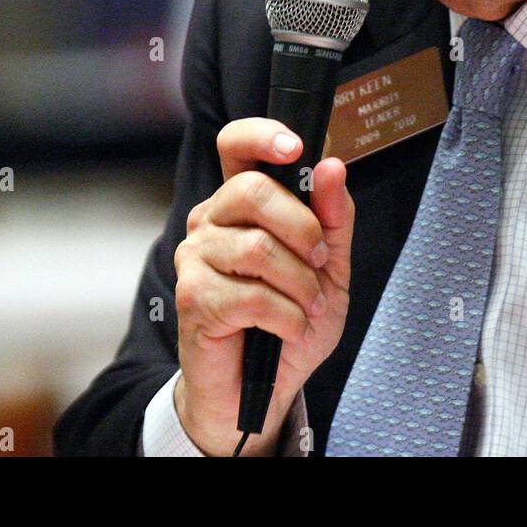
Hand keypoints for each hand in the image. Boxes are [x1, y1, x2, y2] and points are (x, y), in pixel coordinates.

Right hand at [172, 118, 353, 455]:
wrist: (260, 391)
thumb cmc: (290, 323)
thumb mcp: (329, 267)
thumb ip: (333, 216)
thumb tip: (333, 166)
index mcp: (241, 203)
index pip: (236, 145)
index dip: (262, 135)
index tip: (297, 148)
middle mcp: (211, 220)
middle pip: (253, 190)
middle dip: (302, 228)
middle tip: (320, 261)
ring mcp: (196, 256)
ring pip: (258, 248)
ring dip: (300, 285)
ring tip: (308, 307)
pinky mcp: (193, 296)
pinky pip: (253, 294)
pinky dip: (287, 316)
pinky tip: (288, 328)